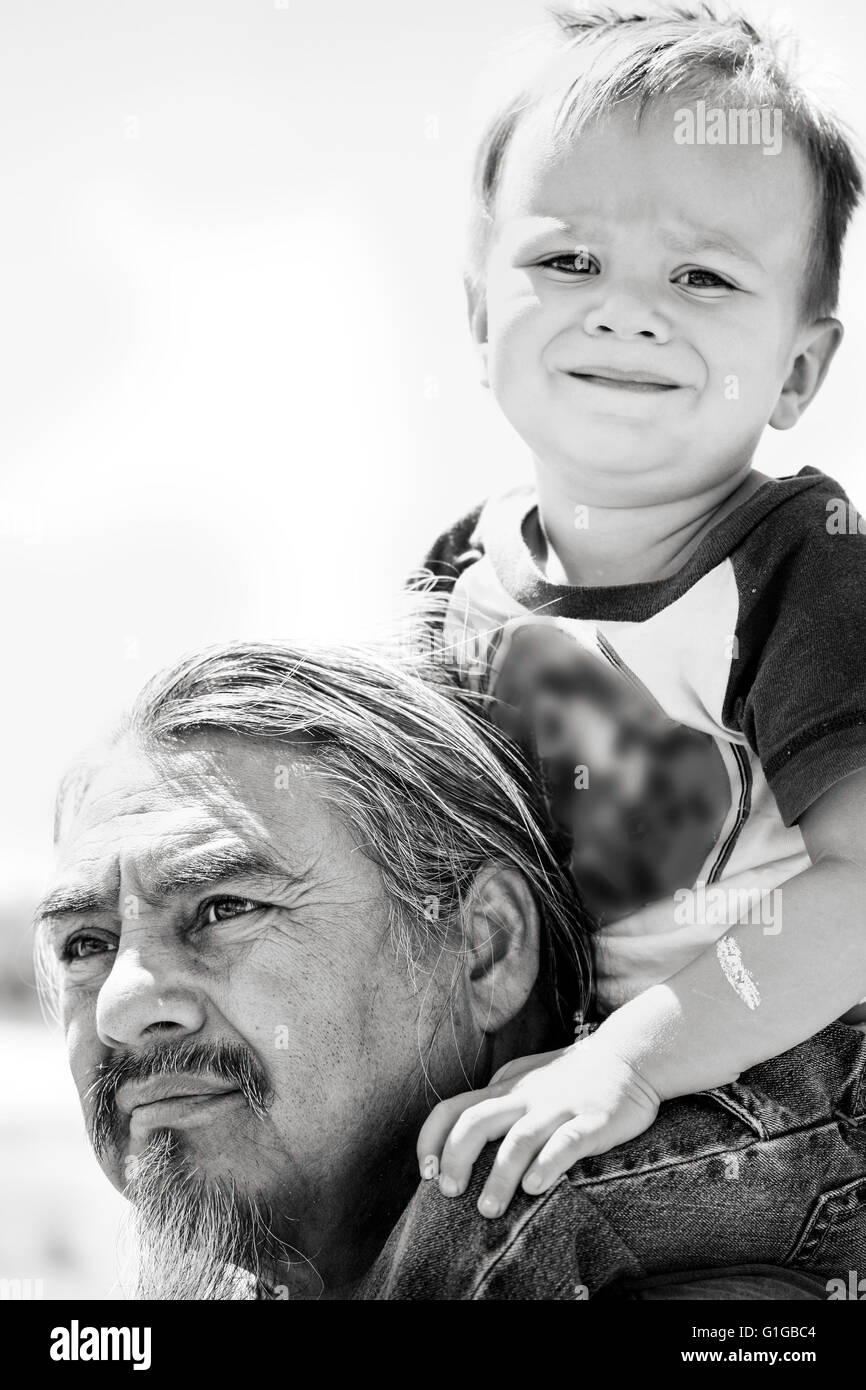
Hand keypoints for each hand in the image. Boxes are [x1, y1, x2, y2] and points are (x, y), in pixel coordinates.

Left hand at [417, 1037, 660, 1218]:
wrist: (631, 1056)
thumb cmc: (571, 1077)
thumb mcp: (527, 1080)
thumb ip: (499, 1102)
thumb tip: (465, 1141)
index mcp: (505, 1089)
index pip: (452, 1109)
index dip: (432, 1140)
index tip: (426, 1173)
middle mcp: (525, 1097)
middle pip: (476, 1121)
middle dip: (457, 1157)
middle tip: (449, 1193)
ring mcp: (558, 1107)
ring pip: (519, 1139)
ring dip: (500, 1175)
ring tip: (489, 1210)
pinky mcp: (593, 1121)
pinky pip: (566, 1143)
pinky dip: (548, 1165)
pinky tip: (535, 1189)